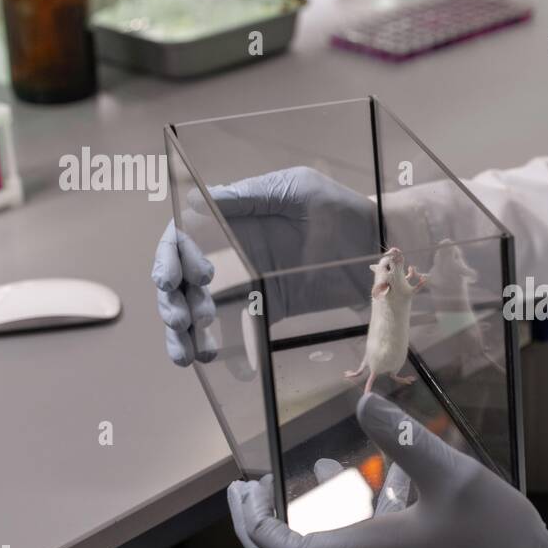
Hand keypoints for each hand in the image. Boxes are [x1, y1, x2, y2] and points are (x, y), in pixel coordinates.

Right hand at [152, 166, 376, 365]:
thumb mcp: (294, 189)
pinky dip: (220, 345)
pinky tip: (208, 358)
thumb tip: (192, 203)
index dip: (170, 259)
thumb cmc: (338, 206)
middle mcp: (234, 253)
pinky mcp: (271, 308)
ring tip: (188, 352)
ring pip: (202, 308)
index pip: (183, 240)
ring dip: (186, 332)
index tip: (177, 280)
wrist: (377, 242)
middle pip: (184, 280)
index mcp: (232, 222)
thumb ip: (248, 197)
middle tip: (182, 321)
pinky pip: (239, 329)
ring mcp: (250, 283)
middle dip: (173, 303)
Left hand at [227, 394, 547, 547]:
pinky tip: (382, 484)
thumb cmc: (493, 533)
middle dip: (262, 524)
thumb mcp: (452, 472)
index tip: (248, 487)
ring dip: (315, 516)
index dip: (253, 521)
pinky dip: (354, 523)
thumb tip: (363, 400)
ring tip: (320, 468)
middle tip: (248, 489)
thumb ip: (401, 437)